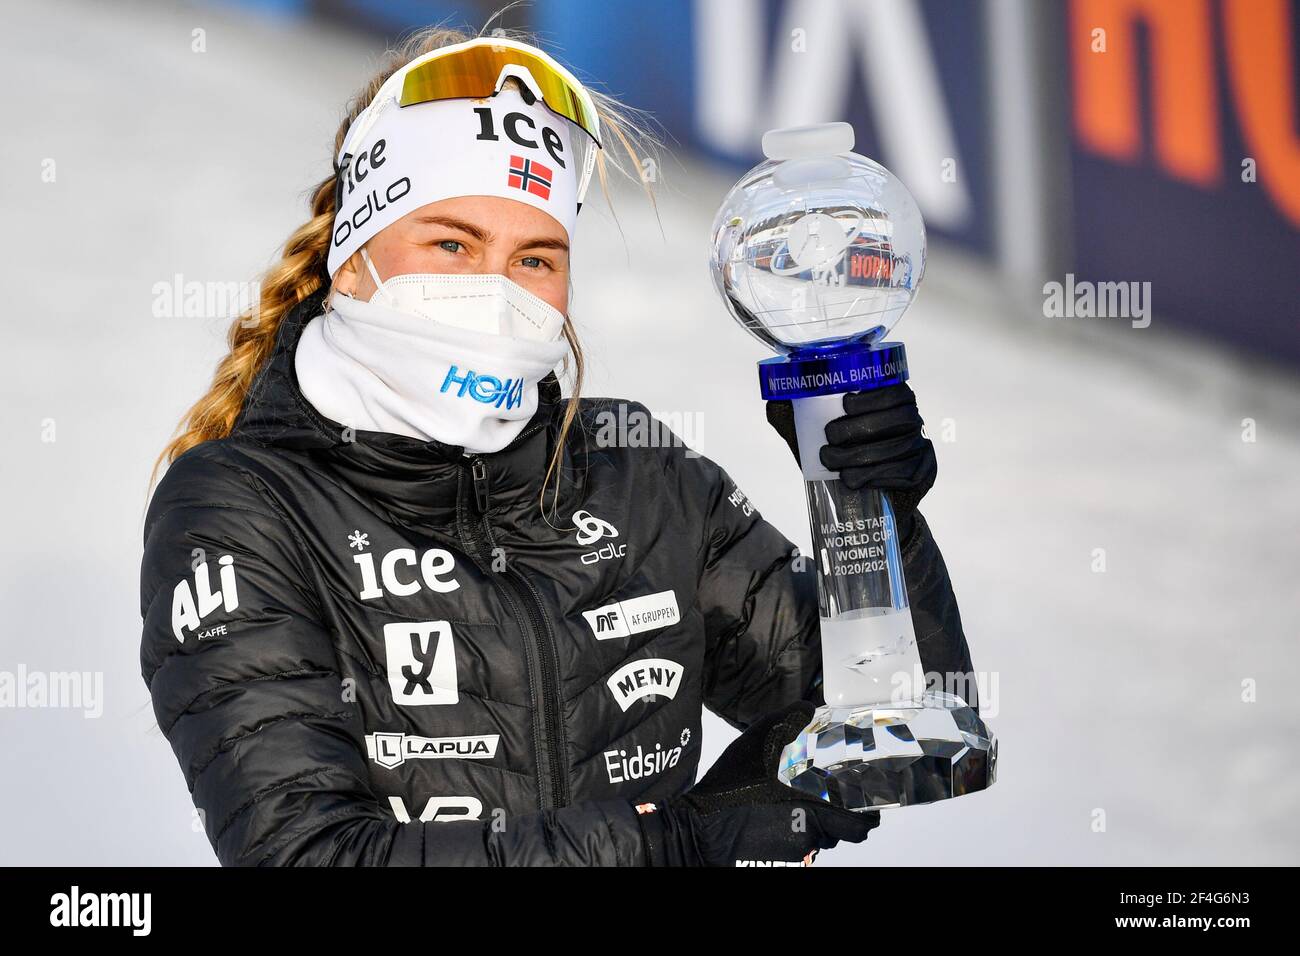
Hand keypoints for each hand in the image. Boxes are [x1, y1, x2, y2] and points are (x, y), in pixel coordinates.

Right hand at [635, 701, 878, 865]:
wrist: (697, 832)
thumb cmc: (729, 791)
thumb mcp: (756, 746)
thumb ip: (786, 722)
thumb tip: (808, 707)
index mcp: (811, 814)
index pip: (859, 827)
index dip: (868, 817)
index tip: (870, 807)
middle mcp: (807, 840)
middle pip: (836, 833)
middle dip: (834, 815)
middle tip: (824, 796)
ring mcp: (791, 857)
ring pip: (815, 841)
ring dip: (812, 824)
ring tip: (793, 804)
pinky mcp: (775, 865)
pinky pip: (795, 849)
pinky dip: (792, 835)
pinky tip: (773, 818)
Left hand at [766, 381, 936, 520]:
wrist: (865, 506)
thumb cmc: (839, 459)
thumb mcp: (814, 438)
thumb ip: (796, 418)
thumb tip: (774, 399)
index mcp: (894, 403)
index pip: (895, 391)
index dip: (874, 396)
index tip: (845, 404)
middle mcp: (914, 422)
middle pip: (899, 419)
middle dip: (861, 428)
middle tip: (829, 439)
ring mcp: (923, 448)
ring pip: (899, 447)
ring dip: (863, 455)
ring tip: (833, 463)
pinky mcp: (924, 475)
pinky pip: (904, 473)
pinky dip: (876, 476)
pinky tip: (853, 480)